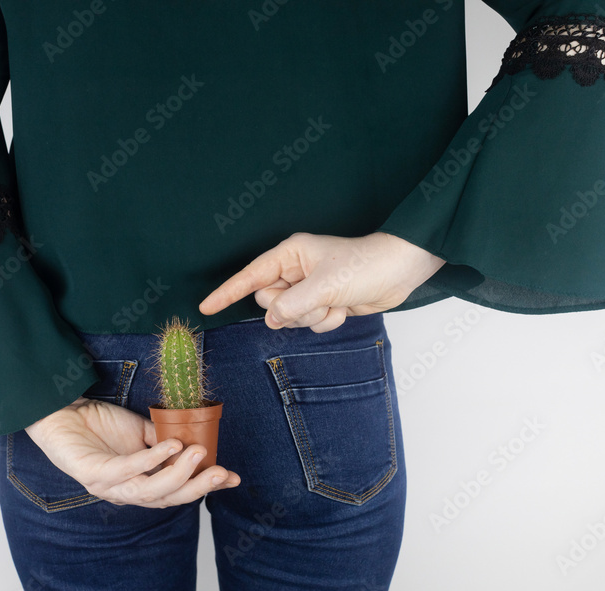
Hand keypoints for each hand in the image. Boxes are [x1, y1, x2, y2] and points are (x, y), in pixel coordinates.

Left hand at [25, 397, 239, 507]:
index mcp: (138, 483)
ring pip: (149, 491)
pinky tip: (170, 447)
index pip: (175, 492)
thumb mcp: (140, 431)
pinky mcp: (92, 474)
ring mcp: (108, 486)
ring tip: (197, 454)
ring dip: (178, 474)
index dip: (204, 487)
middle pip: (166, 498)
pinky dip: (151, 460)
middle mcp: (124, 491)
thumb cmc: (98, 424)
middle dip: (197, 487)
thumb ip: (164, 441)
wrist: (61, 412)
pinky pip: (127, 471)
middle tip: (221, 473)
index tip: (232, 479)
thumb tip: (192, 443)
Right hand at [198, 231, 445, 331]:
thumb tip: (272, 318)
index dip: (226, 293)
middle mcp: (295, 270)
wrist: (399, 271)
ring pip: (288, 316)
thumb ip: (293, 304)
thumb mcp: (325, 286)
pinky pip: (308, 323)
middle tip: (316, 301)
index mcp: (290, 254)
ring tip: (333, 304)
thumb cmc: (365, 266)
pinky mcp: (322, 303)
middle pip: (269, 302)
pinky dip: (325, 322)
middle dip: (291, 310)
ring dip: (311, 318)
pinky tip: (343, 309)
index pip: (250, 276)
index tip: (205, 308)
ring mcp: (308, 288)